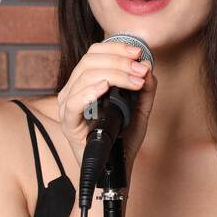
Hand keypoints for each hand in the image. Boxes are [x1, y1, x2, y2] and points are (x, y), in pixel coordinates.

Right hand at [56, 40, 157, 171]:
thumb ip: (145, 89)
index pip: (95, 53)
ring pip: (84, 77)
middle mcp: (75, 90)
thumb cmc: (123, 139)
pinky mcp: (69, 124)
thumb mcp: (140, 109)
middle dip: (119, 61)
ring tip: (134, 81)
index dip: (116, 48)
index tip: (138, 52)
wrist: (118, 168)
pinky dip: (88, 91)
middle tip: (140, 70)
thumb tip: (147, 67)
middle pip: (90, 61)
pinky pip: (73, 103)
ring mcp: (69, 106)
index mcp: (88, 83)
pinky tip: (104, 88)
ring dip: (114, 74)